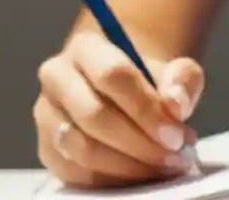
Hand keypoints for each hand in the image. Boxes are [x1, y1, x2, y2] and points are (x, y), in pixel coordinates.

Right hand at [33, 32, 204, 187]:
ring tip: (162, 167)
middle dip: (139, 143)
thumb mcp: (174, 71)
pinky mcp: (47, 150)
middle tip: (173, 157)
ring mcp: (47, 116)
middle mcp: (57, 78)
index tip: (175, 135)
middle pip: (94, 115)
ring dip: (128, 166)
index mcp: (86, 47)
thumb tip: (175, 104)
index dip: (146, 109)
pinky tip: (141, 175)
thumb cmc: (149, 81)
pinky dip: (113, 180)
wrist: (123, 94)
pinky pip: (76, 173)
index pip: (112, 75)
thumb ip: (182, 81)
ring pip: (82, 149)